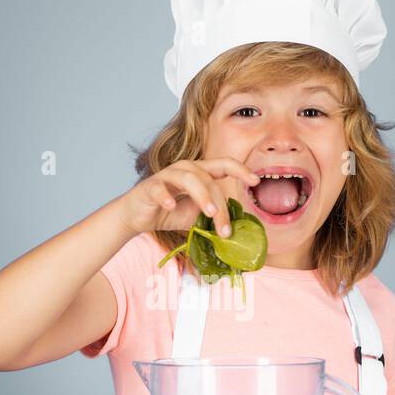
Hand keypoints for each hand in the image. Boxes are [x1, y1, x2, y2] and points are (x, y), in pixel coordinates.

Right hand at [116, 158, 260, 237]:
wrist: (138, 217)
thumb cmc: (169, 213)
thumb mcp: (197, 216)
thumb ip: (213, 216)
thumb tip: (235, 230)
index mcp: (200, 173)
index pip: (224, 164)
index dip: (241, 170)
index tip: (256, 181)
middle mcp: (186, 169)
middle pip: (210, 180)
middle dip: (221, 206)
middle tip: (225, 230)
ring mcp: (167, 175)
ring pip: (190, 179)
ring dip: (203, 196)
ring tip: (210, 213)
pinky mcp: (150, 186)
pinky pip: (160, 188)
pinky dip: (166, 197)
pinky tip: (171, 207)